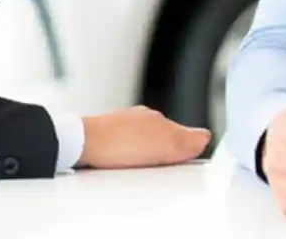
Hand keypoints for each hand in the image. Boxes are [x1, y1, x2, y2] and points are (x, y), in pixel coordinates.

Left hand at [78, 106, 210, 168]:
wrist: (80, 143)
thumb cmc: (117, 141)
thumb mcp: (161, 144)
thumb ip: (186, 140)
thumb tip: (205, 136)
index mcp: (158, 118)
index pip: (183, 132)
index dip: (189, 147)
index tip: (190, 161)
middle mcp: (141, 118)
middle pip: (165, 136)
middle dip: (170, 151)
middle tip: (169, 167)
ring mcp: (123, 127)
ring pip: (145, 142)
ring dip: (149, 154)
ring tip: (147, 167)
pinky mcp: (107, 138)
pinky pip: (127, 147)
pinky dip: (131, 156)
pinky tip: (128, 165)